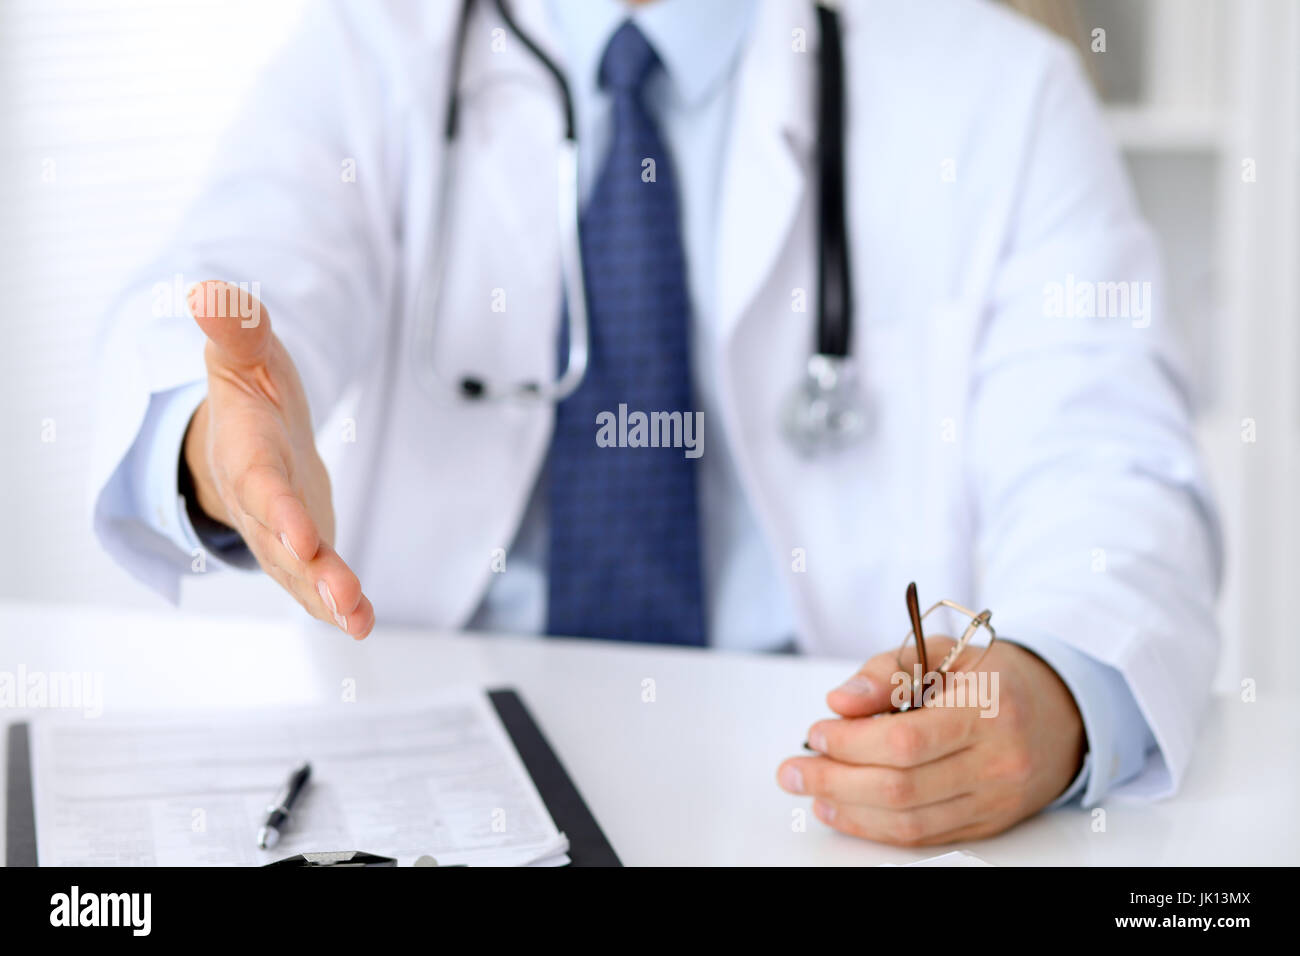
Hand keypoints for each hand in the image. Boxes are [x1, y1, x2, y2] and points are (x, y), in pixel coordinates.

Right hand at [183, 280, 373, 638]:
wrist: (251, 434)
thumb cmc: (252, 392)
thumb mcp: (248, 353)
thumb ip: (236, 328)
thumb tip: (210, 289)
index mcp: (246, 452)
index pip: (261, 483)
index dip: (279, 509)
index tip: (301, 534)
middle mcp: (258, 501)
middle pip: (282, 539)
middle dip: (309, 567)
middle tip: (338, 593)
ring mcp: (279, 532)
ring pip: (299, 570)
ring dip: (327, 596)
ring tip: (356, 619)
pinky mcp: (302, 550)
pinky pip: (315, 582)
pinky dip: (337, 605)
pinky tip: (360, 623)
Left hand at [776, 637, 1084, 844]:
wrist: (1059, 713)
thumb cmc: (990, 676)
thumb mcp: (944, 650)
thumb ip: (889, 670)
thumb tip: (840, 701)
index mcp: (988, 708)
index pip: (906, 739)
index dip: (851, 742)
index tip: (816, 732)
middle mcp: (997, 760)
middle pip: (901, 787)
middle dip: (835, 780)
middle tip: (793, 770)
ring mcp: (995, 799)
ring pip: (910, 821)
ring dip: (848, 810)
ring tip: (810, 791)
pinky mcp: (989, 824)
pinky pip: (924, 837)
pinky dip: (875, 828)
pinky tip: (842, 809)